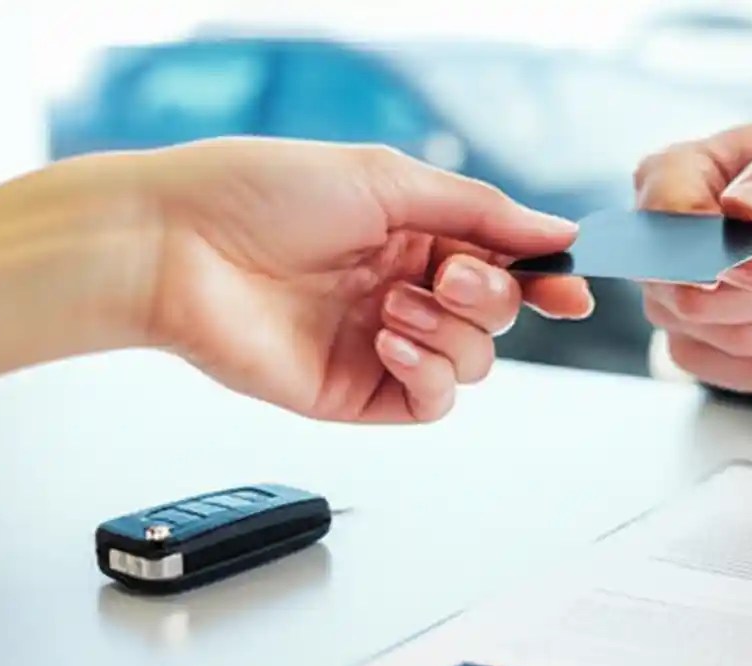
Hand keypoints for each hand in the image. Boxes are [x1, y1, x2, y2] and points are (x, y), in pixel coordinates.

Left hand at [125, 138, 592, 422]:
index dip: (542, 279)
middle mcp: (402, 288)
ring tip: (392, 306)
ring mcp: (382, 342)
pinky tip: (390, 340)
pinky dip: (428, 373)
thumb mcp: (388, 178)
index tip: (573, 289)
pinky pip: (431, 402)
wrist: (179, 247)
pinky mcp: (356, 391)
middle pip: (497, 315)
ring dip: (451, 333)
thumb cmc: (265, 193)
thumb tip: (556, 230)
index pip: (501, 263)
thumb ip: (481, 210)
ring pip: (472, 362)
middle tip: (445, 274)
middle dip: (488, 296)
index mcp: (412, 233)